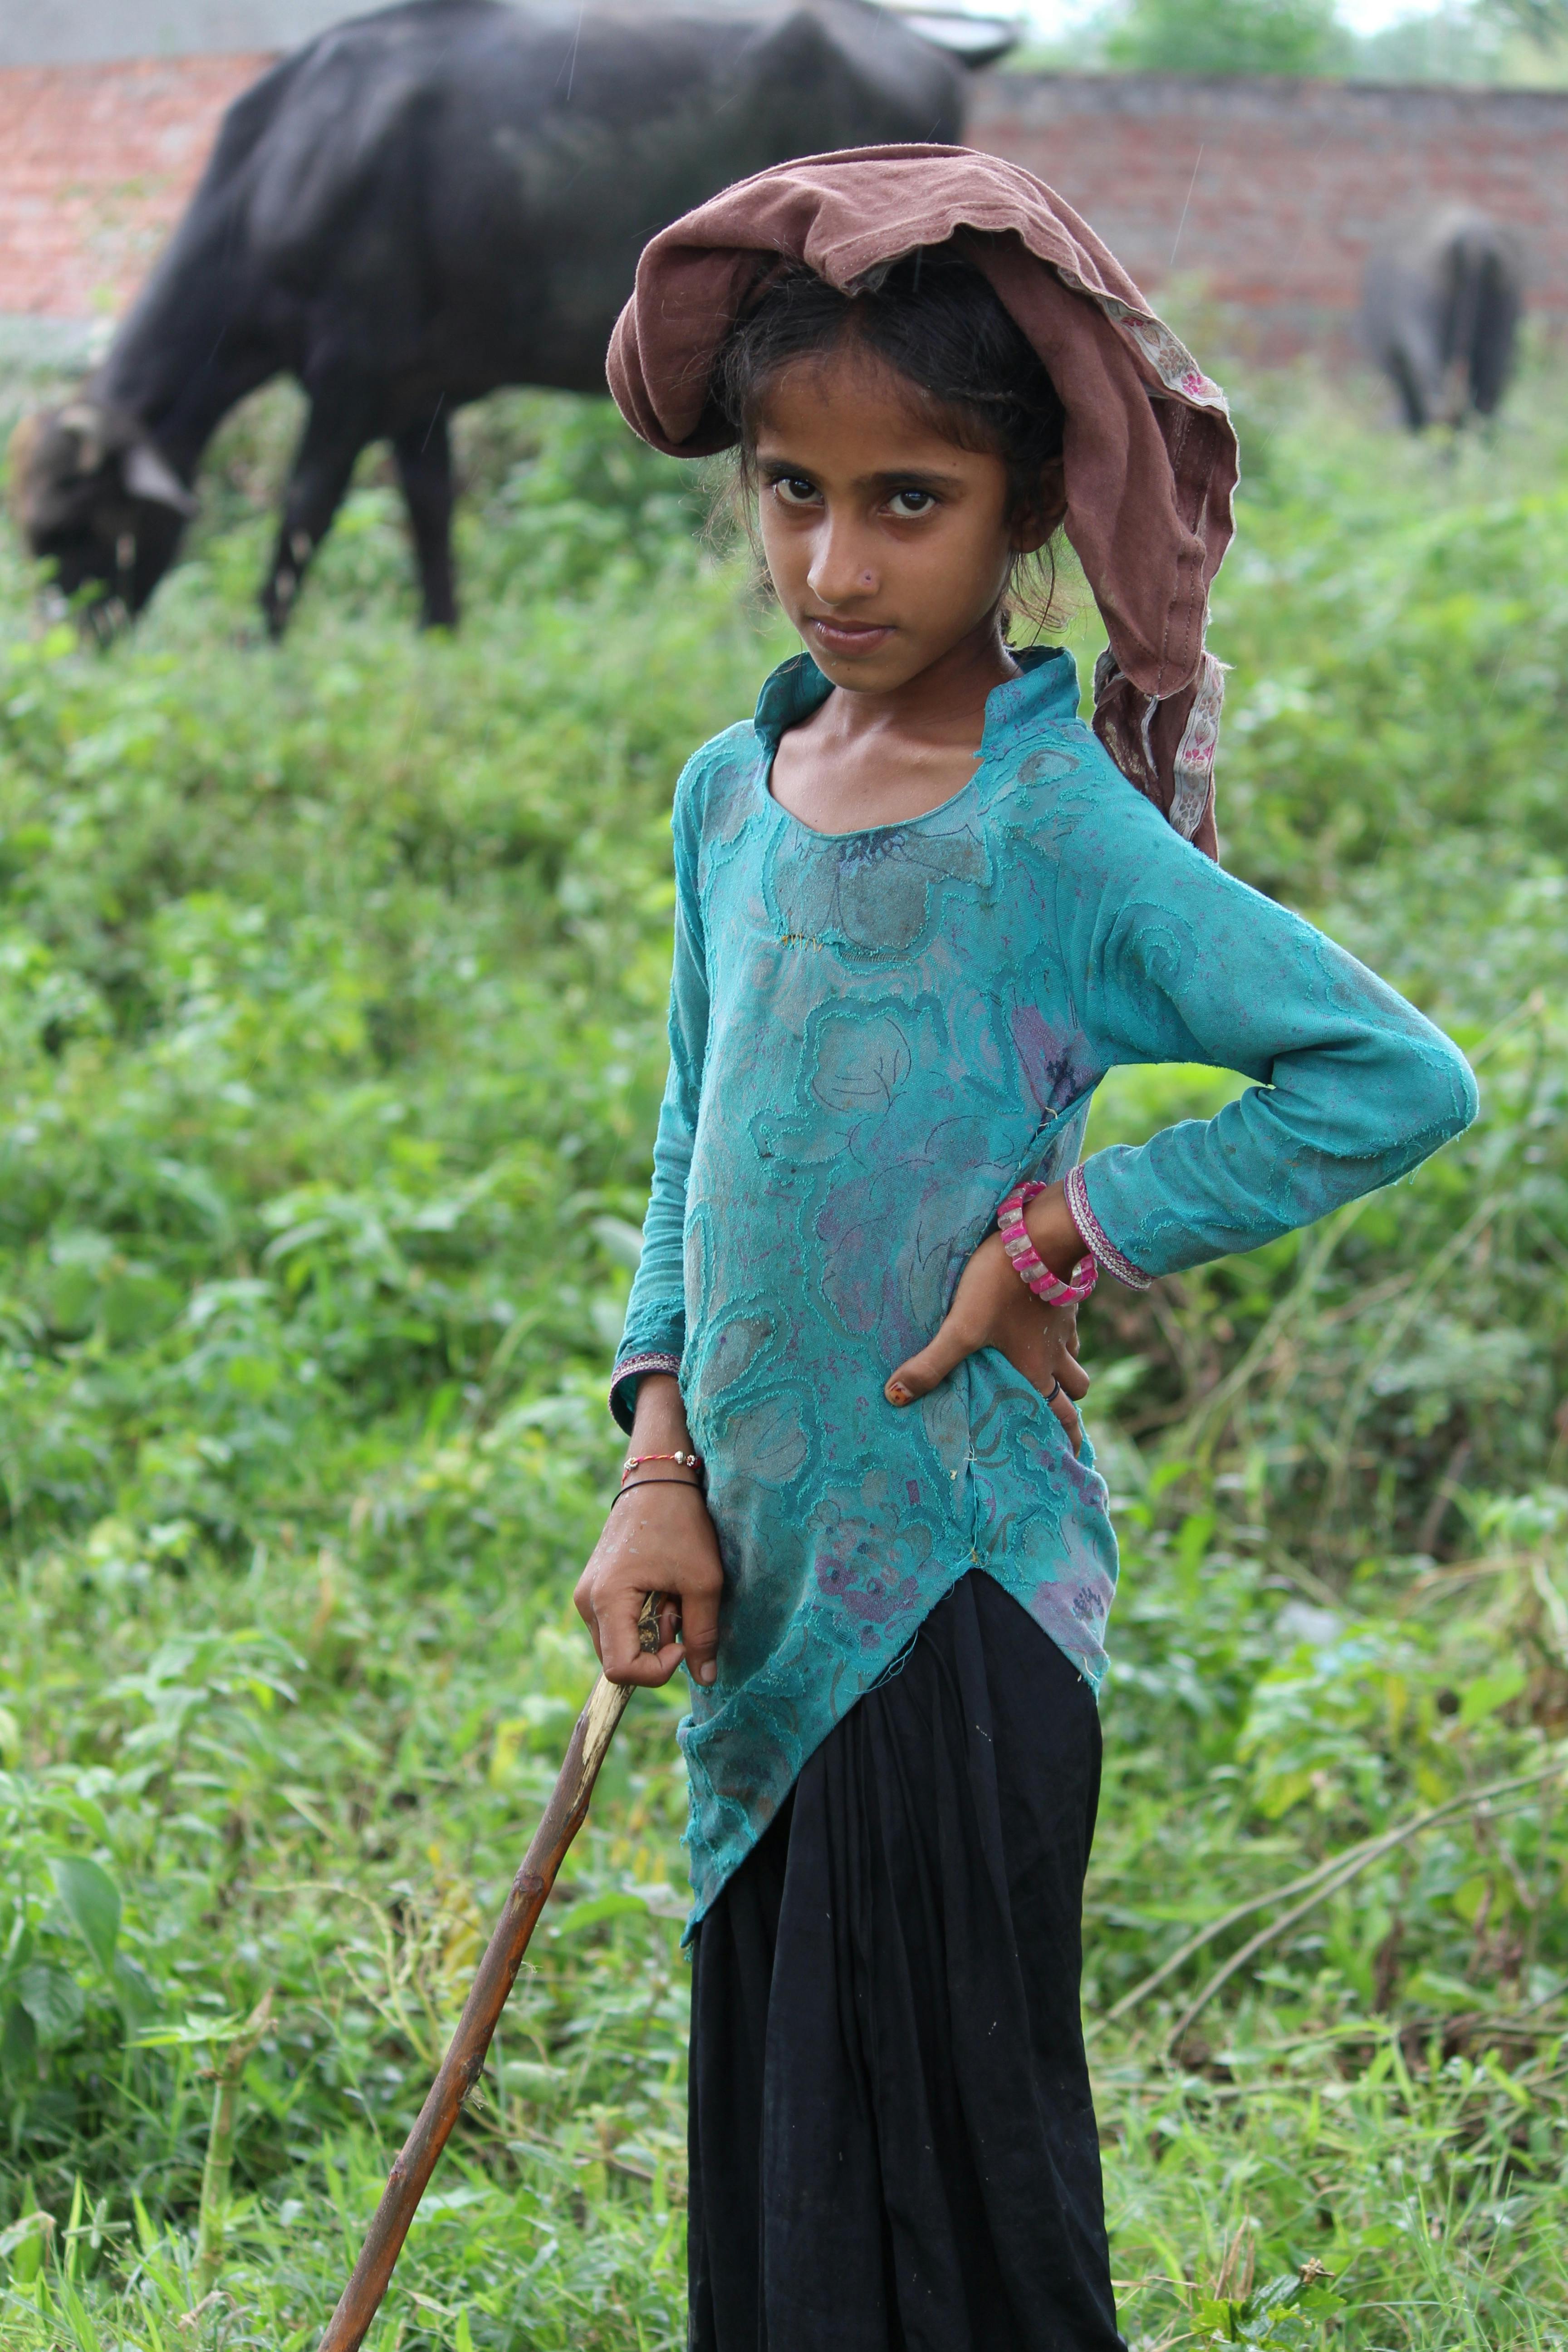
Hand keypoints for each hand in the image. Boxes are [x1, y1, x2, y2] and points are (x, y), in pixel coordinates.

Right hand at [575, 1373, 722, 1686]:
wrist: (658, 1480)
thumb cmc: (681, 1524)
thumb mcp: (703, 1581)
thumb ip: (703, 1634)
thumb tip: (707, 1679)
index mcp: (607, 1599)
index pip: (620, 1670)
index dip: (656, 1671)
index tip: (681, 1643)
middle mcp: (586, 1602)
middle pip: (616, 1661)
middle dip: (653, 1650)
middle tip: (677, 1611)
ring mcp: (587, 1595)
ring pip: (617, 1644)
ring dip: (648, 1635)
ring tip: (669, 1597)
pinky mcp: (595, 1589)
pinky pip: (616, 1625)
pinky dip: (641, 1620)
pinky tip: (659, 1591)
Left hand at [883, 1182, 1089, 1452]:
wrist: (1038, 1236)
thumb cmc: (999, 1287)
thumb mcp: (961, 1328)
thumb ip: (931, 1364)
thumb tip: (895, 1397)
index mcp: (1035, 1372)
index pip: (1060, 1417)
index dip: (1067, 1440)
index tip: (1072, 1456)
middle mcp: (1056, 1355)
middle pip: (1075, 1392)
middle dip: (1069, 1409)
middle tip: (1063, 1423)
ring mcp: (1064, 1325)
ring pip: (1075, 1358)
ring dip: (1066, 1370)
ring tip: (1051, 1376)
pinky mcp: (1065, 1296)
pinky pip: (1069, 1326)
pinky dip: (1061, 1335)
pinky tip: (1044, 1328)